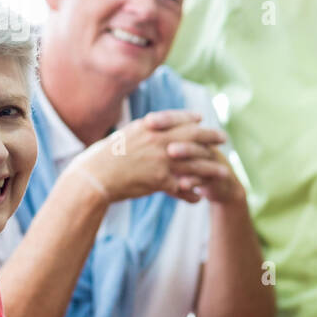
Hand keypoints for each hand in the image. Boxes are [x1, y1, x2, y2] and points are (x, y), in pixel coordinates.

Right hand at [72, 111, 237, 204]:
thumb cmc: (102, 157)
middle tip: (224, 138)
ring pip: (194, 163)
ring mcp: (162, 160)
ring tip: (223, 172)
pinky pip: (183, 186)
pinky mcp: (160, 180)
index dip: (190, 118)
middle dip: (210, 137)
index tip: (201, 118)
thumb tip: (151, 125)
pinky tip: (199, 198)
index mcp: (148, 127)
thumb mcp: (123, 136)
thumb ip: (141, 131)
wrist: (93, 177)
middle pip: (192, 137)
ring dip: (211, 168)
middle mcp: (158, 140)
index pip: (176, 118)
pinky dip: (192, 192)